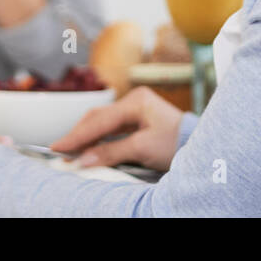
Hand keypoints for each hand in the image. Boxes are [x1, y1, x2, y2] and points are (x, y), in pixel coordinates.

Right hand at [50, 86, 184, 171]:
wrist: (202, 148)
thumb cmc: (177, 144)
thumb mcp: (143, 149)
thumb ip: (111, 152)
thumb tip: (83, 160)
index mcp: (136, 101)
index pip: (99, 120)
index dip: (77, 135)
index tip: (58, 147)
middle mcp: (134, 101)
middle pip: (97, 117)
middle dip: (78, 134)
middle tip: (60, 151)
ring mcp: (135, 110)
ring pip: (102, 122)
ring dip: (86, 137)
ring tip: (70, 152)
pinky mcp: (137, 120)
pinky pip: (110, 129)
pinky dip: (97, 139)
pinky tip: (87, 148)